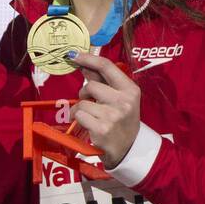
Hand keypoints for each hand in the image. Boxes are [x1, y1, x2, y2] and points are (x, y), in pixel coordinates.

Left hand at [67, 51, 140, 168]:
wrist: (128, 148)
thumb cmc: (121, 120)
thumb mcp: (119, 99)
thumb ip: (103, 82)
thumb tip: (84, 64)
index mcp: (130, 90)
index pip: (107, 67)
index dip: (88, 58)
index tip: (74, 55)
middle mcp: (124, 101)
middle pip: (91, 86)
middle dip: (84, 93)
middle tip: (90, 102)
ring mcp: (113, 116)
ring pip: (82, 103)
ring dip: (80, 109)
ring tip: (90, 116)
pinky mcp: (102, 129)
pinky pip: (79, 116)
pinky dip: (78, 119)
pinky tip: (88, 125)